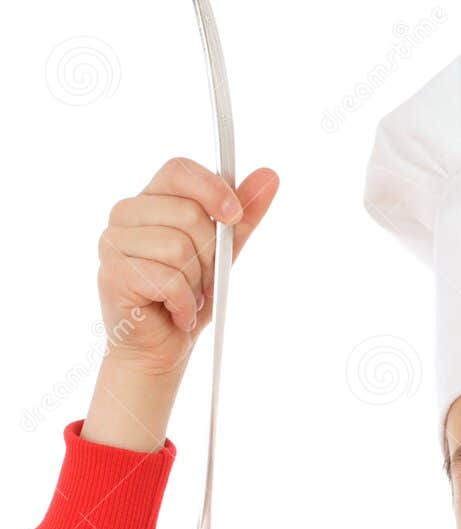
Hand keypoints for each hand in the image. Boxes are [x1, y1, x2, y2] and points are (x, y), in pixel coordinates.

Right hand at [96, 155, 279, 378]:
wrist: (159, 350)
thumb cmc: (186, 300)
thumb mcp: (222, 255)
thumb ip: (242, 218)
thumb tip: (271, 176)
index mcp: (150, 200)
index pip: (178, 170)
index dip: (211, 189)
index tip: (234, 216)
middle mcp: (125, 214)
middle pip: (188, 215)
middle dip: (208, 257)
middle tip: (200, 281)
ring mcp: (113, 242)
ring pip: (178, 249)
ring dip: (195, 284)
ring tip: (185, 298)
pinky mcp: (113, 274)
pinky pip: (168, 281)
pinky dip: (184, 304)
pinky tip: (176, 314)